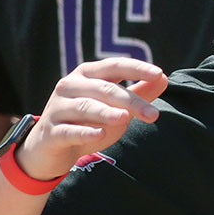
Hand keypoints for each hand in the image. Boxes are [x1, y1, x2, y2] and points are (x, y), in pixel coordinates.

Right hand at [26, 58, 165, 178]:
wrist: (50, 148)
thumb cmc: (88, 122)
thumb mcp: (115, 107)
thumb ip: (137, 93)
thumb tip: (163, 78)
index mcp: (87, 75)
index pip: (114, 66)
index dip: (136, 69)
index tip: (158, 74)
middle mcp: (70, 86)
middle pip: (104, 89)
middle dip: (130, 101)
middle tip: (153, 115)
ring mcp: (57, 108)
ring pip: (84, 107)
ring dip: (105, 112)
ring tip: (124, 118)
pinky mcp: (51, 132)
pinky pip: (68, 131)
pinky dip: (84, 132)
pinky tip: (99, 134)